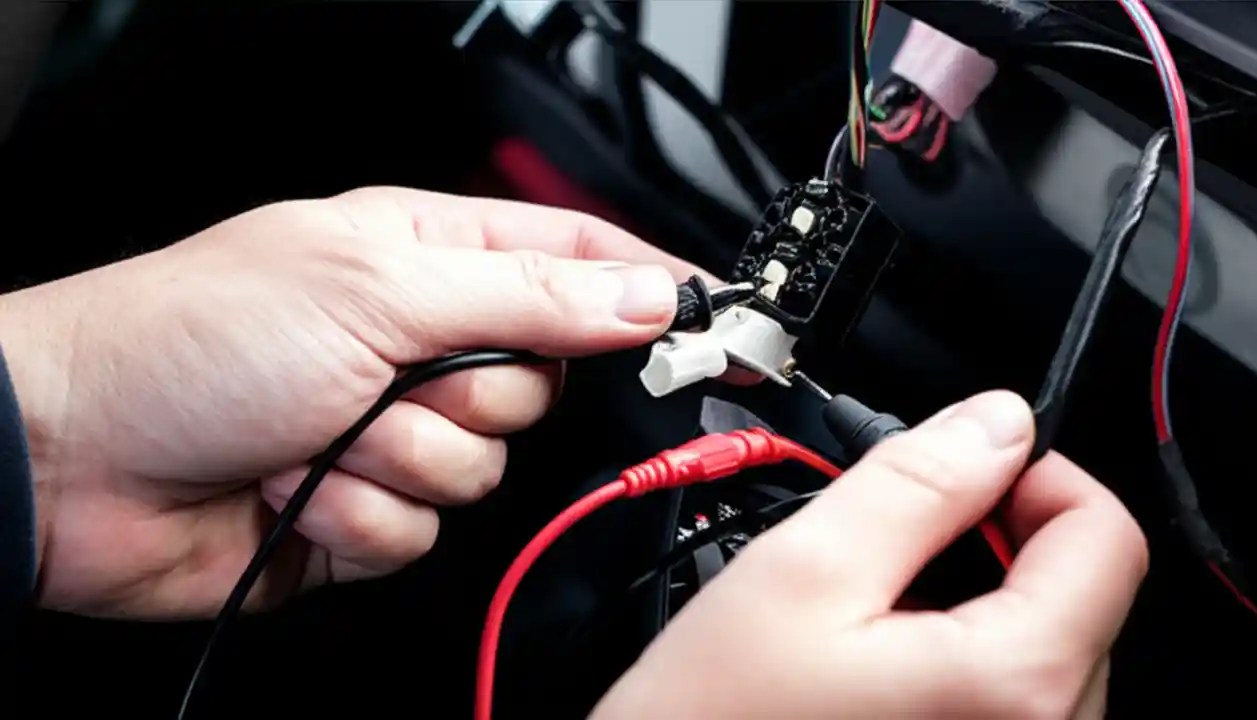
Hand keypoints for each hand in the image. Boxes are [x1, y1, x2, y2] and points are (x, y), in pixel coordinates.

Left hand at [0, 186, 705, 617]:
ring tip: (325, 433)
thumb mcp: (379, 288)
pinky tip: (298, 486)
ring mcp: (394, 428)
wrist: (76, 458)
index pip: (576, 261)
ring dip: (402, 462)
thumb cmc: (194, 337)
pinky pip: (423, 530)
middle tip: (408, 379)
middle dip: (474, 399)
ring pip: (484, 470)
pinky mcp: (365, 510)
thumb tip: (641, 297)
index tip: (711, 323)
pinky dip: (360, 517)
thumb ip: (527, 296)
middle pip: (540, 386)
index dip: (648, 290)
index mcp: (428, 258)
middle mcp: (420, 341)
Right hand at [594, 391, 1147, 719]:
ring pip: (1048, 640)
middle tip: (895, 532)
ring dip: (977, 594)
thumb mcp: (804, 570)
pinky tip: (885, 654)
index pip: (1105, 537)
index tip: (965, 464)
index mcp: (1014, 684)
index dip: (1035, 474)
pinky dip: (964, 650)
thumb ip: (915, 482)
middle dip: (997, 536)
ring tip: (876, 604)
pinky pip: (1014, 695)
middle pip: (1082, 589)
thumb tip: (995, 422)